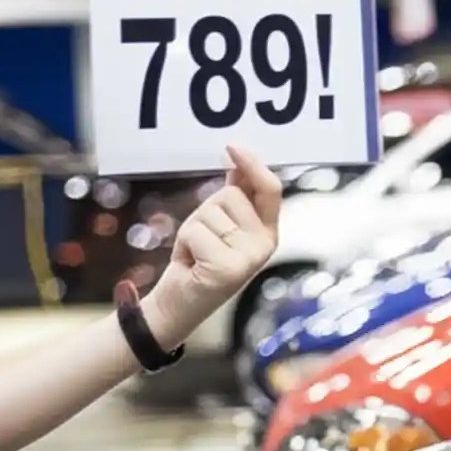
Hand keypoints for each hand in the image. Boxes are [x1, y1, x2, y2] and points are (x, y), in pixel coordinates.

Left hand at [144, 145, 280, 347]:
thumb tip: (236, 158)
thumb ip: (234, 194)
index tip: (232, 146)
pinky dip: (184, 244)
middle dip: (207, 210)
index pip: (270, 189)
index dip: (253, 164)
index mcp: (268, 232)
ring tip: (196, 252)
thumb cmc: (199, 261)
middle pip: (230, 195)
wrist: (179, 304)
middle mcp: (265, 245)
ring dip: (193, 228)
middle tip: (203, 239)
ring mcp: (249, 258)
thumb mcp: (218, 223)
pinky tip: (190, 264)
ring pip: (211, 212)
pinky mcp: (227, 269)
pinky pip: (196, 231)